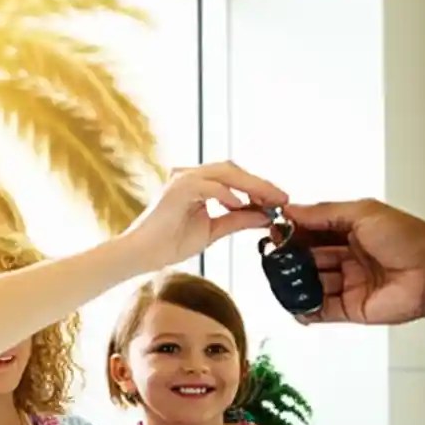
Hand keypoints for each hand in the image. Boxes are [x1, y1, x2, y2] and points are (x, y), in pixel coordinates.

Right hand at [121, 161, 288, 270]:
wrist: (141, 255)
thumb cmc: (169, 243)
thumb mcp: (213, 230)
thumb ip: (237, 219)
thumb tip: (264, 215)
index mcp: (199, 183)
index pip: (235, 178)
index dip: (259, 187)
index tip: (281, 200)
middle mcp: (191, 176)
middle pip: (233, 170)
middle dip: (261, 184)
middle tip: (283, 198)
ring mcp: (183, 179)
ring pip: (225, 173)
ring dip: (250, 186)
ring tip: (270, 200)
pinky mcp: (178, 189)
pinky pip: (208, 186)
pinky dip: (226, 194)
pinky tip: (239, 204)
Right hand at [285, 199, 424, 324]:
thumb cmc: (408, 238)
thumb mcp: (363, 213)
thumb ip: (324, 213)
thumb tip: (292, 210)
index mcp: (355, 230)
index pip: (315, 229)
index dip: (294, 229)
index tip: (273, 227)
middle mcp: (350, 256)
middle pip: (311, 256)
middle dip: (291, 255)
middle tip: (271, 254)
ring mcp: (350, 283)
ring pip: (313, 283)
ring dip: (295, 281)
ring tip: (278, 278)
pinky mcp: (352, 308)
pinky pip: (322, 309)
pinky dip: (305, 308)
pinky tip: (292, 303)